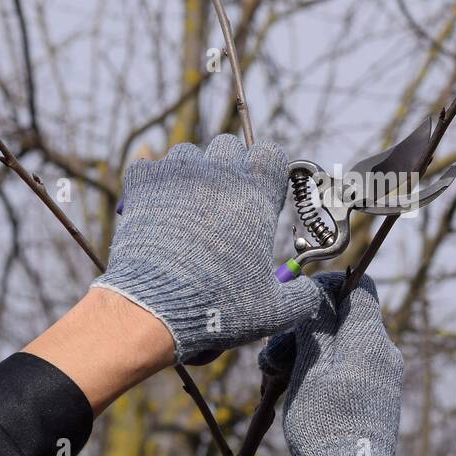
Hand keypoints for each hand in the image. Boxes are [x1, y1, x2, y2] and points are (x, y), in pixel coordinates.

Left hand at [93, 135, 322, 362]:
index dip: (268, 171)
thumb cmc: (218, 305)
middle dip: (230, 167)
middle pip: (230, 145)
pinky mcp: (144, 184)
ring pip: (189, 154)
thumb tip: (311, 294)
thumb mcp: (273, 310)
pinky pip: (148, 166)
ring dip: (192, 173)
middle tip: (225, 203)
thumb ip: (301, 297)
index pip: (271, 153)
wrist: (155, 306)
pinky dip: (153, 183)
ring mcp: (180, 174)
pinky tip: (155, 208)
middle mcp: (220, 174)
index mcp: (257, 194)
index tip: (263, 193)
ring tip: (188, 207)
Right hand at [259, 273, 402, 455]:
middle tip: (273, 354)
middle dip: (306, 329)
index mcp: (371, 338)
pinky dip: (319, 372)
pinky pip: (346, 370)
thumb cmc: (328, 423)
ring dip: (306, 353)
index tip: (298, 304)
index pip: (360, 288)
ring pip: (340, 346)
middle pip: (343, 319)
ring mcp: (381, 377)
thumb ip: (316, 323)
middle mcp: (383, 353)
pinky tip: (292, 390)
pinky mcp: (374, 398)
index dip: (329, 287)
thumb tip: (319, 291)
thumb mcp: (311, 366)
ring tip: (275, 377)